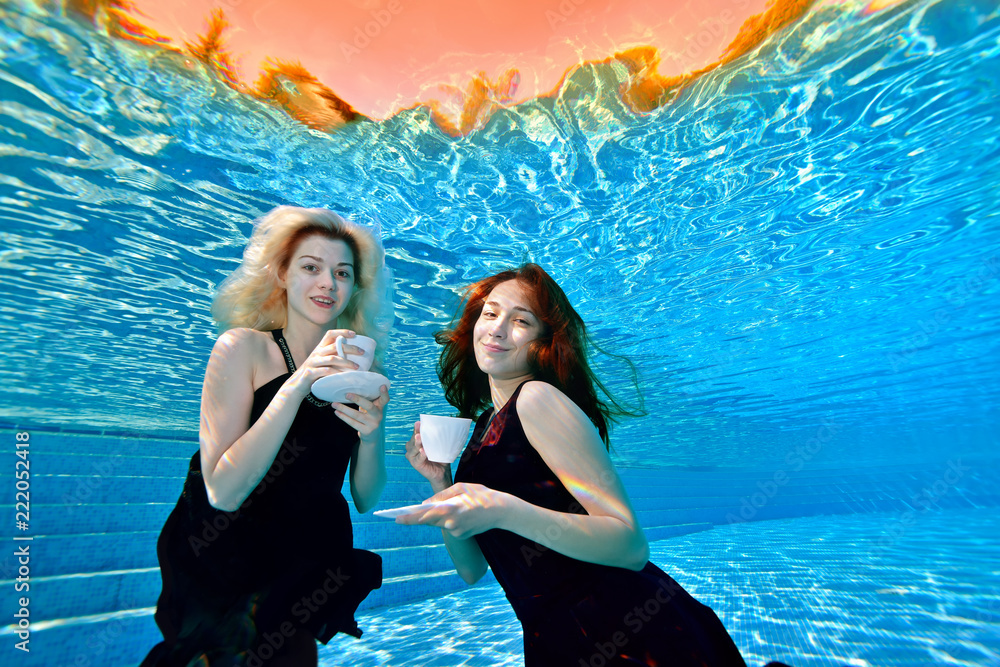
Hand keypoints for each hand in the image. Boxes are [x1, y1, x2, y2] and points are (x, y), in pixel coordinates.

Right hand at [287, 329, 362, 398]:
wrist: (296, 385)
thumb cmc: (314, 374)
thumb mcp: (322, 363)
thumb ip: (333, 357)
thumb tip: (352, 356)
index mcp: (319, 349)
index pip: (330, 334)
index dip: (342, 332)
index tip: (354, 334)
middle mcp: (316, 353)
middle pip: (335, 346)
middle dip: (350, 348)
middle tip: (362, 352)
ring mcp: (313, 363)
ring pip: (332, 359)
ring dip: (346, 362)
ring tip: (357, 367)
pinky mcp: (310, 373)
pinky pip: (326, 371)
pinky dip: (336, 373)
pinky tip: (344, 376)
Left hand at [332, 385, 389, 441]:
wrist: (372, 436)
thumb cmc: (369, 417)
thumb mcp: (371, 409)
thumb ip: (367, 400)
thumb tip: (350, 388)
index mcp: (380, 407)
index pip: (385, 399)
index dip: (384, 393)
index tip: (382, 386)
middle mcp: (378, 415)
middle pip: (369, 406)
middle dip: (358, 399)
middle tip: (346, 394)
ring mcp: (373, 424)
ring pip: (357, 415)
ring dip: (344, 409)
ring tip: (334, 404)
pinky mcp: (366, 431)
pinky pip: (353, 423)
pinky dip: (343, 417)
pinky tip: (337, 412)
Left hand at [396, 482, 510, 538]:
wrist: (500, 511)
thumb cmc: (481, 495)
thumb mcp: (460, 487)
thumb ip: (441, 496)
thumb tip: (425, 504)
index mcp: (449, 510)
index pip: (424, 516)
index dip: (409, 518)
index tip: (395, 519)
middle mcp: (451, 524)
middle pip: (429, 521)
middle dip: (418, 516)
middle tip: (401, 514)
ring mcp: (456, 532)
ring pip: (439, 523)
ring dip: (438, 515)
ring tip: (451, 505)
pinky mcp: (461, 536)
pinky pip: (449, 526)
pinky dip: (449, 519)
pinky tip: (461, 512)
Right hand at [404, 421, 450, 489]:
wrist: (442, 471)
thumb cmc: (440, 456)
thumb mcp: (439, 445)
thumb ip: (438, 437)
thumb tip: (447, 426)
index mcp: (416, 441)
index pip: (416, 432)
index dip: (417, 428)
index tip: (419, 422)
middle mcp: (411, 447)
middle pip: (413, 439)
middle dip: (416, 434)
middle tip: (419, 431)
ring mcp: (412, 456)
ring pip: (414, 448)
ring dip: (417, 443)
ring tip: (419, 437)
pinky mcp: (415, 464)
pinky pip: (417, 459)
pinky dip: (421, 455)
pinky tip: (423, 451)